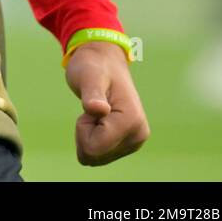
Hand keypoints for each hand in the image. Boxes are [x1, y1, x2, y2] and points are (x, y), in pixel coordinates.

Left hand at [64, 41, 150, 165]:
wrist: (104, 61)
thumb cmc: (93, 65)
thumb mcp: (88, 75)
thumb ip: (92, 93)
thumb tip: (98, 110)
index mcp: (132, 121)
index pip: (93, 148)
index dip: (83, 127)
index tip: (91, 105)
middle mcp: (138, 135)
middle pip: (94, 156)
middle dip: (85, 133)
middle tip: (93, 108)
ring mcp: (135, 142)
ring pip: (96, 158)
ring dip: (89, 135)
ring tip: (98, 112)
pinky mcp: (128, 144)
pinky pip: (99, 156)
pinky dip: (94, 138)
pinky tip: (101, 120)